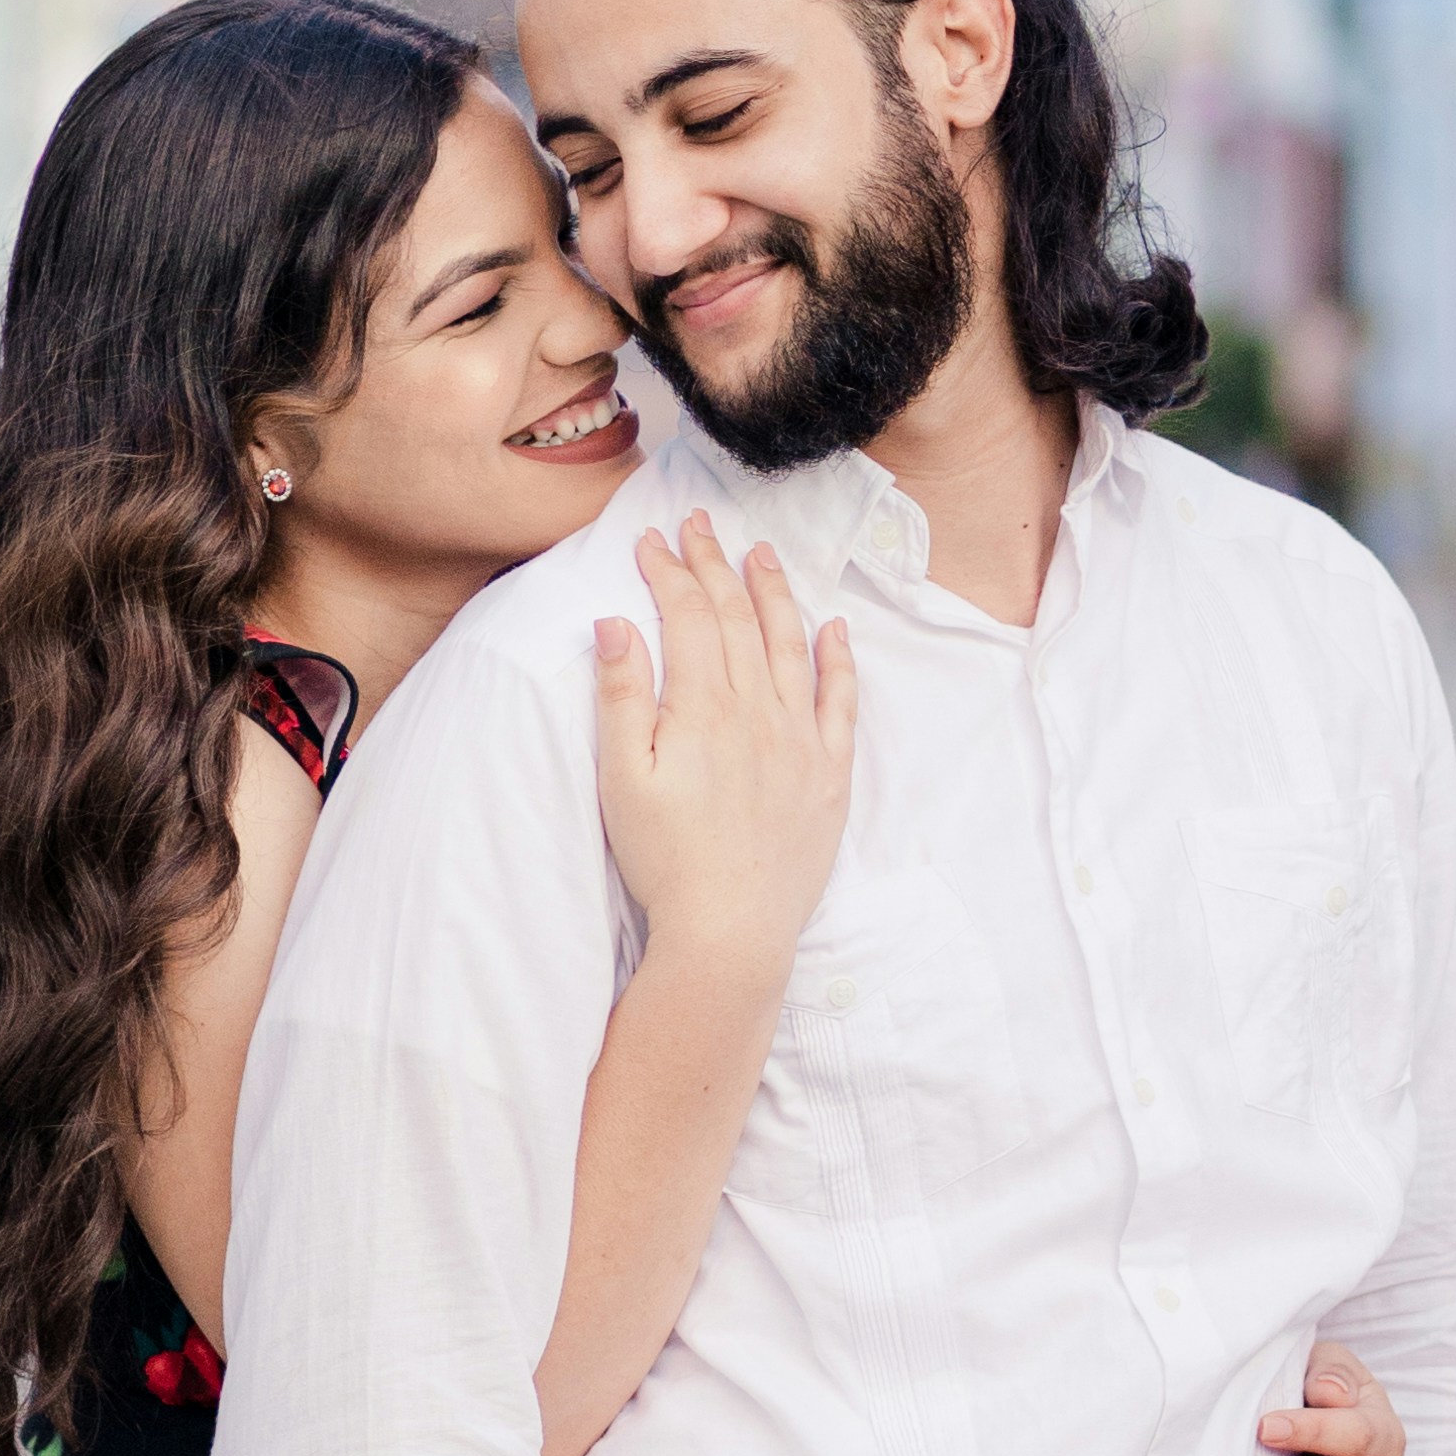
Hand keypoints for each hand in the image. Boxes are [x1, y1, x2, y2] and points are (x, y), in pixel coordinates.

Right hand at [594, 522, 858, 981]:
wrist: (730, 931)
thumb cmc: (665, 860)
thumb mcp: (622, 779)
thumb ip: (621, 695)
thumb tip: (615, 621)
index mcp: (704, 708)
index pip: (689, 617)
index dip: (668, 572)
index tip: (649, 540)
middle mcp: (759, 712)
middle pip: (739, 618)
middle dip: (715, 565)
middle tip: (699, 524)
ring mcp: (801, 740)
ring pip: (791, 645)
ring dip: (773, 593)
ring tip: (760, 554)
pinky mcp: (829, 773)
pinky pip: (840, 701)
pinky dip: (838, 659)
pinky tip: (833, 629)